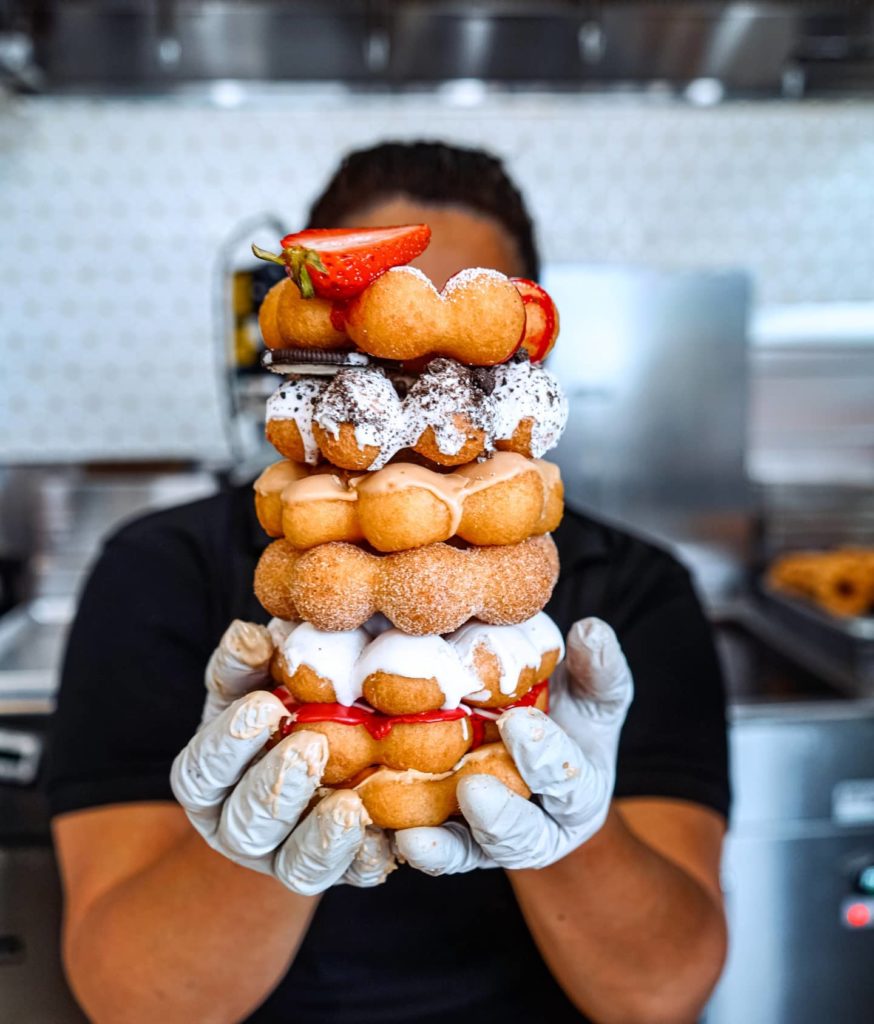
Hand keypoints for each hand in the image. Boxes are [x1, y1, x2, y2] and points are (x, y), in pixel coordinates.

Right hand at [171, 619, 395, 893]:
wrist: (314, 765)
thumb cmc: (278, 711)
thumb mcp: (253, 685)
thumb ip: (246, 664)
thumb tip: (249, 636)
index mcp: (209, 782)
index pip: (201, 771)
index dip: (228, 743)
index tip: (265, 705)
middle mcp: (237, 828)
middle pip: (245, 822)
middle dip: (276, 786)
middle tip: (311, 745)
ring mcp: (284, 858)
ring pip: (293, 863)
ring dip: (320, 835)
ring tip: (350, 803)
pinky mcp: (334, 872)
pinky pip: (349, 878)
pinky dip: (365, 861)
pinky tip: (386, 842)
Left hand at [395, 617, 632, 873]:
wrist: (542, 773)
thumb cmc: (570, 724)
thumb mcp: (592, 699)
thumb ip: (597, 670)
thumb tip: (591, 629)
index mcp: (579, 793)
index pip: (568, 780)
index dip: (545, 755)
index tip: (519, 723)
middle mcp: (540, 830)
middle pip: (523, 833)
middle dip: (501, 814)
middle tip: (474, 787)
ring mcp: (493, 845)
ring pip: (472, 854)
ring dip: (445, 847)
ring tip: (414, 835)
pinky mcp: (455, 847)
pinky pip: (436, 854)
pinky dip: (418, 850)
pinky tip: (393, 836)